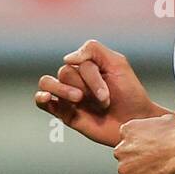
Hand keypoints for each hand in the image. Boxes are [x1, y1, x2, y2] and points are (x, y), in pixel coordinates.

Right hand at [34, 39, 166, 147]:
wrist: (134, 123)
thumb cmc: (130, 94)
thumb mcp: (118, 63)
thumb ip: (94, 50)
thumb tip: (67, 58)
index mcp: (87, 65)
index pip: (77, 61)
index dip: (93, 76)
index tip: (110, 92)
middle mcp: (76, 79)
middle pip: (65, 72)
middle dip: (86, 86)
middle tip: (104, 100)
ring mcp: (68, 96)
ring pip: (48, 82)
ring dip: (62, 89)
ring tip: (78, 99)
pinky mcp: (64, 113)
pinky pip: (42, 102)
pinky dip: (40, 97)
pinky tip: (46, 98)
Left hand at [114, 114, 174, 173]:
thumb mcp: (167, 120)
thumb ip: (156, 126)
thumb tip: (163, 129)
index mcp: (127, 131)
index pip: (128, 142)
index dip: (142, 148)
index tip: (151, 152)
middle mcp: (121, 149)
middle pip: (126, 159)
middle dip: (138, 163)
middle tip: (155, 164)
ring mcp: (123, 169)